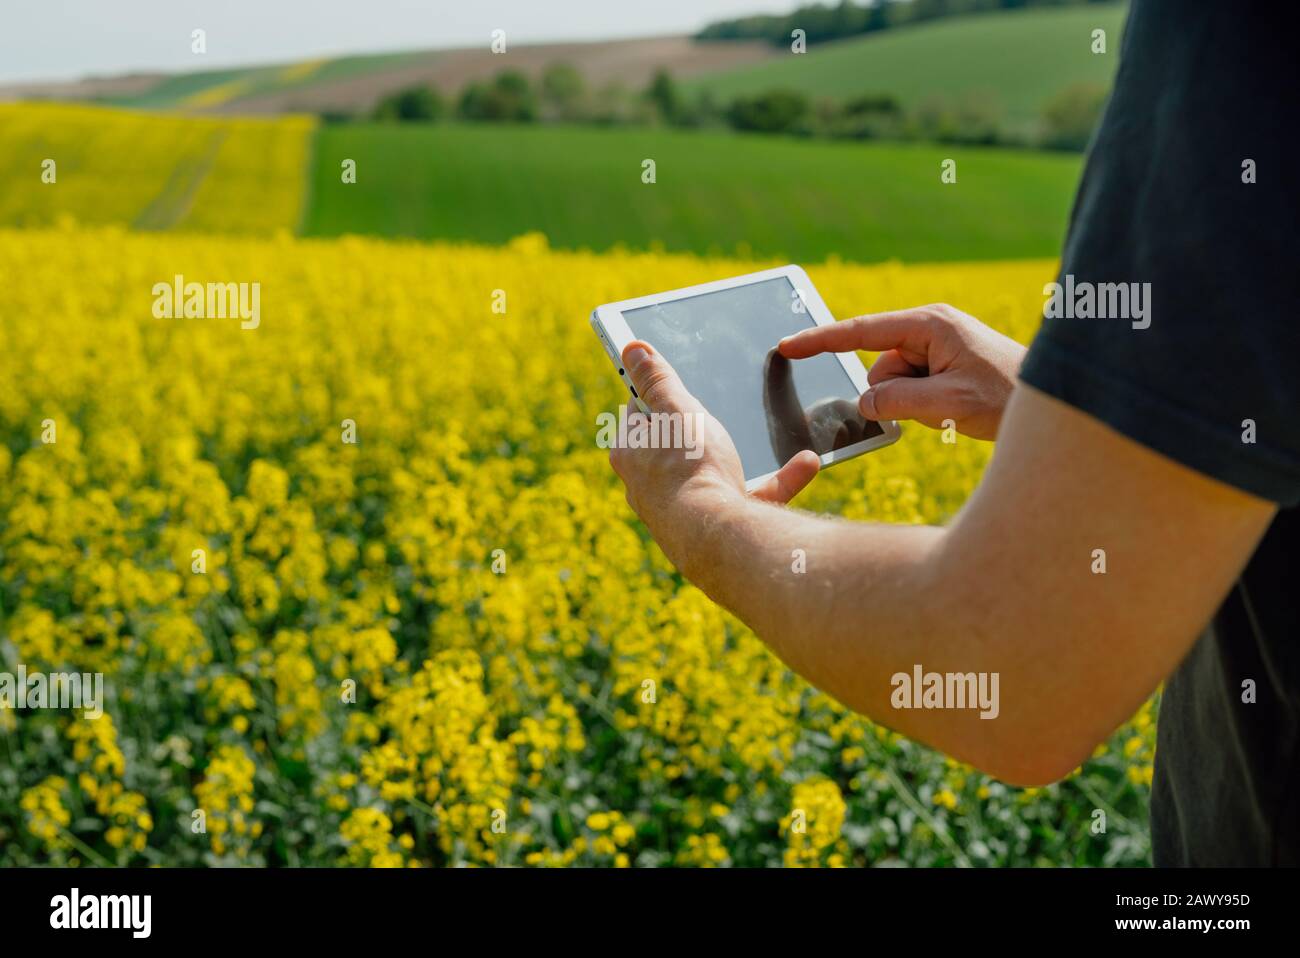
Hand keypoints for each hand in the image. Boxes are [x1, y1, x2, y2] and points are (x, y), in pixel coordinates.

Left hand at [608, 341, 819, 565]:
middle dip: (698, 428)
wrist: (720, 538)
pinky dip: (777, 482)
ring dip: (744, 455)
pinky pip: (750, 499)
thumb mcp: (676, 410)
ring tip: (769, 435)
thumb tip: (631, 349)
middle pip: (673, 446)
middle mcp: (649, 488)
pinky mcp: (718, 530)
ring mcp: (682, 512)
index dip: (658, 395)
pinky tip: (806, 463)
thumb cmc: (691, 468)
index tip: (678, 385)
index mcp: (631, 455)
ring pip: (715, 474)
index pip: (637, 414)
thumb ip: (657, 380)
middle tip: (720, 409)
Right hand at [778, 303, 1025, 439]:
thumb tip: (864, 403)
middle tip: (940, 407)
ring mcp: (938, 347)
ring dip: (914, 405)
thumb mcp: (947, 405)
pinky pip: (912, 390)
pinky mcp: (944, 364)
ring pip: (894, 384)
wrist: (1053, 402)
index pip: (860, 332)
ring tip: (956, 410)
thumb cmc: (1006, 397)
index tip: (787, 345)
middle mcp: (930, 329)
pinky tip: (957, 410)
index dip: (820, 340)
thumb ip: (896, 402)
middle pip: (879, 368)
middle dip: (895, 395)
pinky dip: (924, 406)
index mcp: (929, 324)